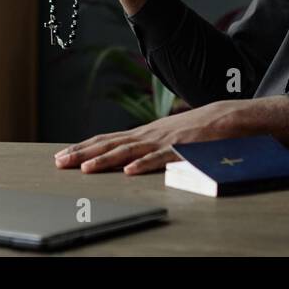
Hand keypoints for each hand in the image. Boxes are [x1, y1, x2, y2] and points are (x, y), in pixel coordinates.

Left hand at [53, 100, 248, 174]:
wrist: (228, 116)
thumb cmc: (199, 128)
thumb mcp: (169, 135)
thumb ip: (150, 145)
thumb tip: (130, 157)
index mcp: (145, 133)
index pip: (108, 139)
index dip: (84, 147)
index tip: (63, 155)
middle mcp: (149, 134)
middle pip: (111, 144)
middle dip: (83, 153)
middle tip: (59, 162)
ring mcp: (164, 141)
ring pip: (129, 151)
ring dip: (106, 160)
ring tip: (85, 168)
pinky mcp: (181, 148)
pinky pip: (160, 158)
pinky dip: (144, 165)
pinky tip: (129, 172)